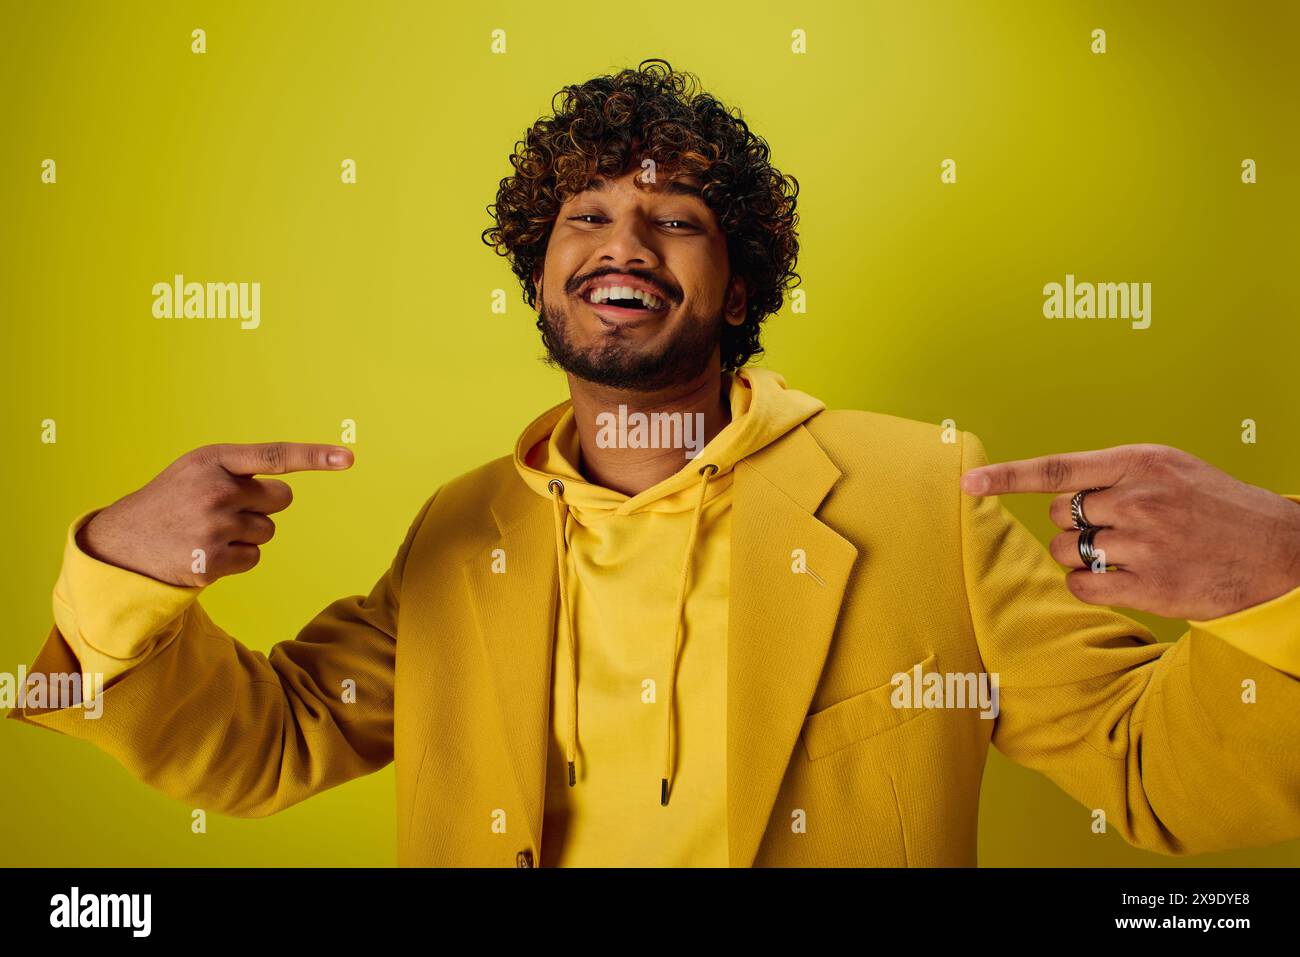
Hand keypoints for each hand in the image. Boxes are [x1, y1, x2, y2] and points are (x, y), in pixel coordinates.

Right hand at [77, 442, 353, 586]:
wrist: (123, 543)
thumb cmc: (173, 500)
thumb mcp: (198, 470)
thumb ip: (240, 469)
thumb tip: (288, 488)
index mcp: (213, 460)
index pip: (274, 456)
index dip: (314, 456)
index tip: (348, 458)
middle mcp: (215, 491)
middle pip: (281, 500)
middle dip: (263, 505)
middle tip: (227, 508)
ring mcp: (213, 528)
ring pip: (268, 531)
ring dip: (247, 533)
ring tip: (209, 530)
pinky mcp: (212, 562)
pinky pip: (254, 558)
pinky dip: (237, 557)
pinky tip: (207, 551)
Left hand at [961, 443, 1299, 619]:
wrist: (1280, 554)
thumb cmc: (1218, 509)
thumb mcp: (1172, 470)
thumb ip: (1117, 474)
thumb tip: (1058, 490)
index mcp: (1141, 462)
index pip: (1057, 468)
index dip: (1006, 476)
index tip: (968, 482)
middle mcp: (1138, 499)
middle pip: (1058, 515)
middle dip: (1074, 524)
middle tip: (1116, 529)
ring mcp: (1143, 544)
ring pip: (1065, 551)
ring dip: (1081, 556)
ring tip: (1128, 553)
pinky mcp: (1148, 585)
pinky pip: (1081, 584)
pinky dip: (1089, 584)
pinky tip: (1121, 579)